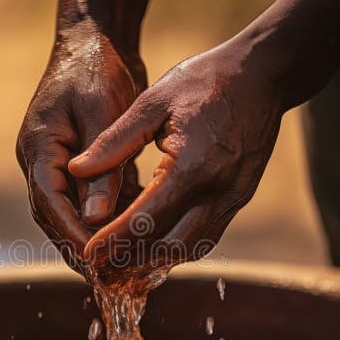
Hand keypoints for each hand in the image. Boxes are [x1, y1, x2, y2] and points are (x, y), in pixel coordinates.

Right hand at [16, 30, 145, 267]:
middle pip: (53, 216)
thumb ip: (102, 166)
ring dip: (88, 238)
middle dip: (77, 247)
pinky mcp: (73, 163)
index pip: (49, 203)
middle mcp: (40, 161)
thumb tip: (97, 219)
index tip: (95, 261)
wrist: (95, 42)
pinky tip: (124, 236)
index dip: (71, 235)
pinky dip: (101, 218)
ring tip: (115, 268)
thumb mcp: (101, 113)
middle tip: (105, 278)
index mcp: (38, 147)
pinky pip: (83, 199)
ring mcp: (54, 163)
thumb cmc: (96, 71)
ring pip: (67, 212)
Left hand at [68, 43, 283, 270]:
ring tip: (121, 260)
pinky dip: (176, 246)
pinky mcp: (239, 199)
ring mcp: (233, 199)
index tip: (88, 254)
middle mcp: (217, 191)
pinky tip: (152, 242)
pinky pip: (205, 236)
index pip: (146, 219)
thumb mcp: (153, 102)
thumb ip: (114, 140)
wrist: (263, 73)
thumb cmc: (205, 80)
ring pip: (190, 248)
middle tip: (100, 265)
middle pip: (169, 246)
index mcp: (192, 166)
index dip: (114, 241)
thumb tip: (77, 168)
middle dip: (132, 260)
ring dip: (155, 260)